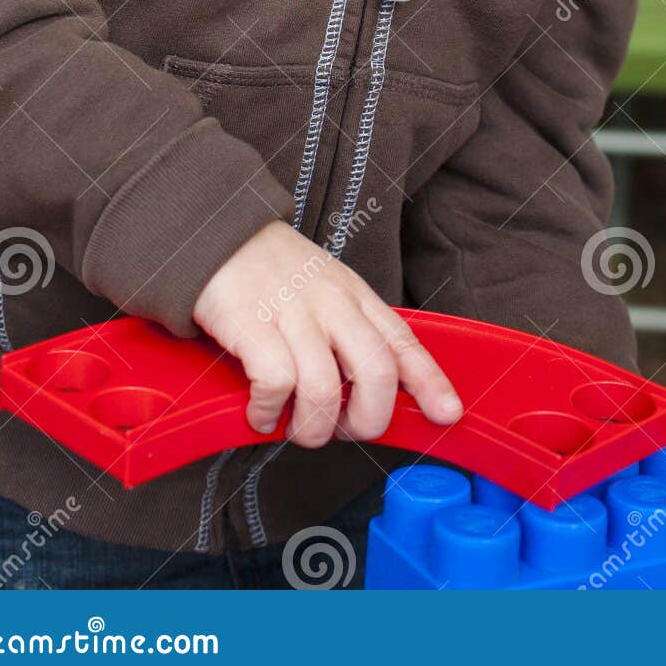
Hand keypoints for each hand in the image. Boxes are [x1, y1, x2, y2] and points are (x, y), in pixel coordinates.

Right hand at [191, 219, 463, 447]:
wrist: (218, 233)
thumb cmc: (274, 270)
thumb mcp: (328, 288)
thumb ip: (352, 331)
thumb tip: (375, 388)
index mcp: (355, 296)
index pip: (402, 341)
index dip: (429, 382)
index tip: (447, 414)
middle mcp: (332, 304)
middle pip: (375, 371)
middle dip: (368, 419)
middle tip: (345, 431)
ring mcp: (292, 313)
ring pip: (324, 389)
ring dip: (313, 427)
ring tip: (296, 427)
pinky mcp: (251, 325)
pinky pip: (275, 383)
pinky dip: (270, 412)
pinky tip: (262, 413)